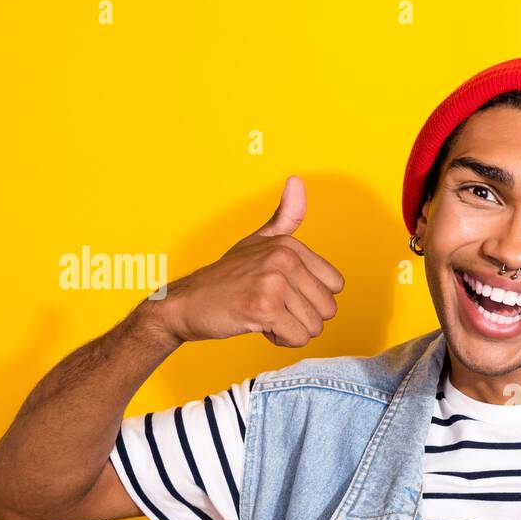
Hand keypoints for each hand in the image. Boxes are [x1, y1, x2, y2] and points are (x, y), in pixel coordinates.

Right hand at [152, 176, 345, 346]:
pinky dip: (281, 340)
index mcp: (289, 244)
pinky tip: (258, 325)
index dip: (311, 297)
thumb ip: (285, 216)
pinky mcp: (264, 307)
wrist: (185, 303)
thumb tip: (297, 180)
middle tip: (272, 307)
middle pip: (328, 308)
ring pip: (314, 326)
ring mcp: (273, 282)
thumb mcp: (258, 241)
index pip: (335, 286)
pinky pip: (298, 337)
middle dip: (303, 317)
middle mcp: (284, 258)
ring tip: (264, 315)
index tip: (283, 293)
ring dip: (290, 330)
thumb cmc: (226, 277)